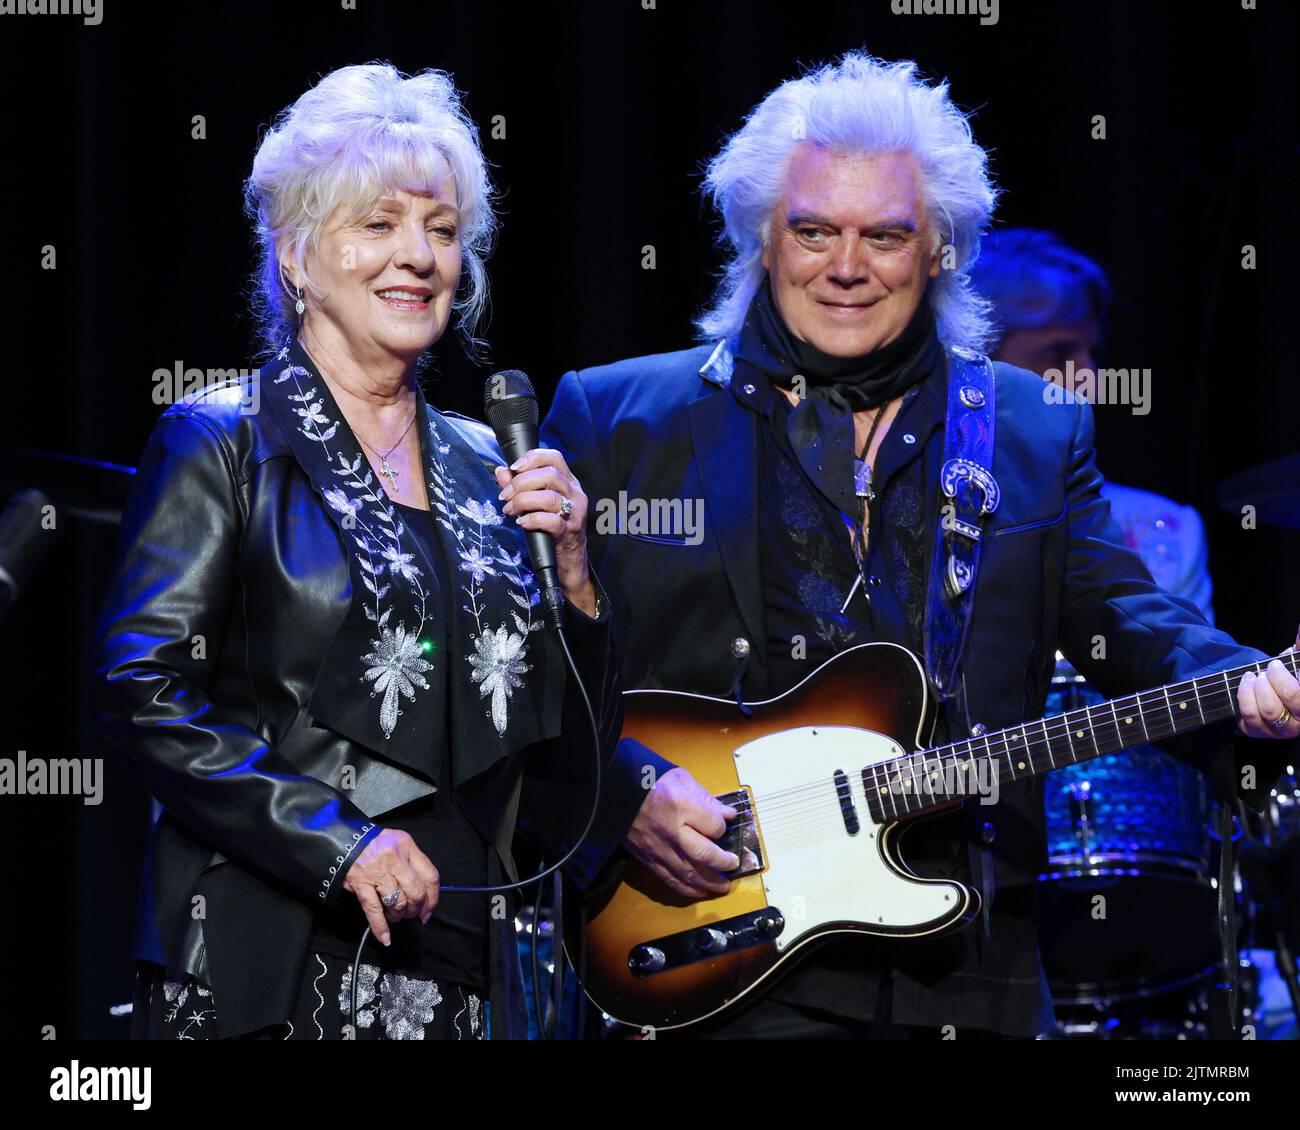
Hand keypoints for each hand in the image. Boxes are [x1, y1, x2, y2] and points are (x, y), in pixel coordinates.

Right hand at [342, 829, 439, 946]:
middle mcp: (395, 858)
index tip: (428, 911)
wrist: (344, 841)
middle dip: (416, 909)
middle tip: (411, 914)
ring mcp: (377, 872)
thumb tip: (424, 893)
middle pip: (416, 892)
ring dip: (398, 915)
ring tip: (395, 915)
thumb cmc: (375, 844)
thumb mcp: (398, 844)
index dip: (432, 898)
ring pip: (398, 902)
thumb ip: (412, 862)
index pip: (430, 876)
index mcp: (407, 846)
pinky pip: (374, 910)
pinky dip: (380, 927)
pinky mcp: (361, 884)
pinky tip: (385, 938)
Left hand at [494, 448, 594, 615]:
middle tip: (506, 496)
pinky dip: (532, 520)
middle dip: (521, 483)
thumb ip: (519, 486)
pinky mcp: (570, 532)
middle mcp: (575, 493)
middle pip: (549, 475)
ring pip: (549, 497)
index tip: (513, 468)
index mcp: (568, 482)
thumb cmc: (552, 529)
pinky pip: (551, 521)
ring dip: (523, 501)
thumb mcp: (536, 504)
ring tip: (511, 510)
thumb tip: (501, 471)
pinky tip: (522, 523)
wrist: (568, 561)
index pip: (554, 457)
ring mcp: (575, 512)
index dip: (532, 458)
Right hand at [624, 767, 739, 899]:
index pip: (713, 825)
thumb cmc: (649, 781)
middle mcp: (670, 830)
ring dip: (710, 883)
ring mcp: (658, 848)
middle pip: (704, 854)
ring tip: (723, 885)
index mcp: (679, 805)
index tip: (725, 824)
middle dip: (723, 862)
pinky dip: (688, 889)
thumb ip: (706, 798)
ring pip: (689, 873)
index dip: (723, 827)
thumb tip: (728, 814)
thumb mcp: (680, 778)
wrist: (613, 793)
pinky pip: (670, 879)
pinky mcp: (647, 860)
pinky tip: (700, 891)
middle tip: (733, 864)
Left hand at [1235, 632, 1299, 739]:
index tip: (1275, 665)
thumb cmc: (1291, 676)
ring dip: (1253, 689)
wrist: (1274, 690)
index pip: (1296, 699)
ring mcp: (1276, 732)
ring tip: (1254, 676)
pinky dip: (1243, 695)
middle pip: (1275, 707)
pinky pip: (1247, 716)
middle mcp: (1296, 725)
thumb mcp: (1297, 663)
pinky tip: (1247, 683)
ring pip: (1261, 712)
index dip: (1282, 680)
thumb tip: (1299, 632)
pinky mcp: (1257, 732)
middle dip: (1266, 684)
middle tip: (1265, 671)